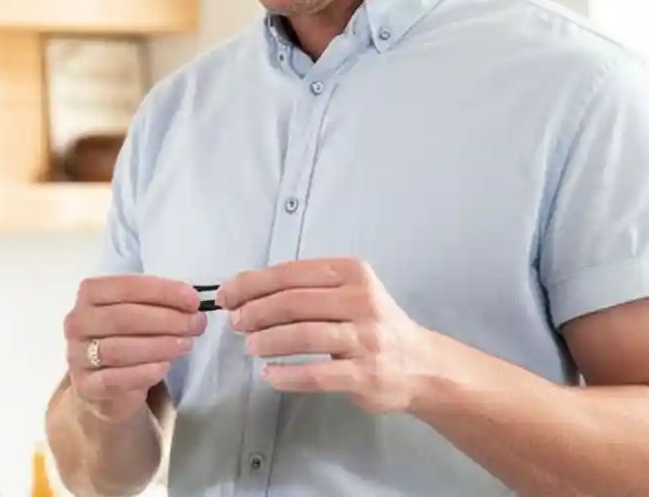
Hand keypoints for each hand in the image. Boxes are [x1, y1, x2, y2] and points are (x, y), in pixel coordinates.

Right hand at [64, 275, 205, 422]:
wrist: (104, 385)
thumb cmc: (127, 337)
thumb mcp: (139, 313)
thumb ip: (160, 303)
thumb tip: (194, 302)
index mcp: (91, 294)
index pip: (125, 286)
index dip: (162, 291)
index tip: (194, 300)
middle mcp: (78, 321)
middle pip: (123, 317)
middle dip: (166, 319)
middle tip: (196, 324)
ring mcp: (77, 355)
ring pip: (118, 349)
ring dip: (159, 346)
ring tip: (186, 345)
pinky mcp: (86, 386)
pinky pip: (114, 379)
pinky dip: (143, 372)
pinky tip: (164, 367)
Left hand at [217, 258, 430, 412]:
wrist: (420, 364)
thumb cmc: (374, 324)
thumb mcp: (349, 291)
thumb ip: (308, 288)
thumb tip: (248, 290)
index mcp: (352, 273)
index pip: (292, 273)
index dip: (253, 282)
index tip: (227, 294)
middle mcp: (361, 300)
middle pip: (294, 302)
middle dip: (256, 311)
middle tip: (237, 322)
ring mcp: (365, 338)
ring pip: (303, 335)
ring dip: (268, 340)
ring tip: (250, 346)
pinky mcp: (364, 374)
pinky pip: (316, 374)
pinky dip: (286, 375)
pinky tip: (269, 375)